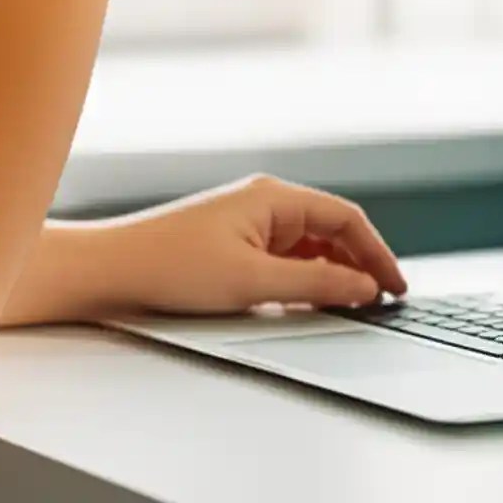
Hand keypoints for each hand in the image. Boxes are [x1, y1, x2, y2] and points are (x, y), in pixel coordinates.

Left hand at [97, 176, 405, 314]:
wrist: (107, 271)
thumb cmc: (170, 267)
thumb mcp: (253, 281)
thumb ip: (317, 284)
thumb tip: (364, 288)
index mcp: (274, 197)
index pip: (346, 218)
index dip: (377, 253)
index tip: (395, 287)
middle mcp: (265, 203)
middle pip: (332, 230)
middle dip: (360, 264)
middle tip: (381, 301)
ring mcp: (250, 222)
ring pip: (311, 246)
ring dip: (333, 274)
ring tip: (351, 306)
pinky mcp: (235, 242)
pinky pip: (287, 257)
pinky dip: (306, 278)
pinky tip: (311, 301)